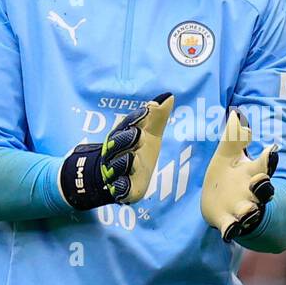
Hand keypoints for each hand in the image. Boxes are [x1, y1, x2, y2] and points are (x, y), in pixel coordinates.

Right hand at [60, 93, 174, 209]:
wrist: (115, 175)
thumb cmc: (135, 149)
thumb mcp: (149, 134)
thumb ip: (157, 117)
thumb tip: (169, 96)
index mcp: (123, 135)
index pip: (128, 124)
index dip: (138, 118)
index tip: (149, 110)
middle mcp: (116, 152)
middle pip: (118, 143)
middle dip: (127, 138)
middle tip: (137, 134)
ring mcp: (116, 170)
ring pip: (116, 165)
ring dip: (123, 161)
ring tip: (131, 158)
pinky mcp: (120, 188)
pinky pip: (119, 188)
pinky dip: (120, 186)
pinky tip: (123, 185)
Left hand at [201, 108, 278, 241]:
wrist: (220, 203)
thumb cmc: (227, 175)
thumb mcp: (228, 154)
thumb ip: (233, 136)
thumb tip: (237, 113)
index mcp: (252, 172)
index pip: (264, 163)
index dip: (270, 157)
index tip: (273, 149)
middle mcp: (251, 191)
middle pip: (262, 189)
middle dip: (263, 186)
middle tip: (261, 181)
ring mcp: (241, 208)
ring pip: (250, 211)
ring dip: (250, 210)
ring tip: (250, 210)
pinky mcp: (227, 222)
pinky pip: (231, 228)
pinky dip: (231, 230)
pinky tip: (228, 232)